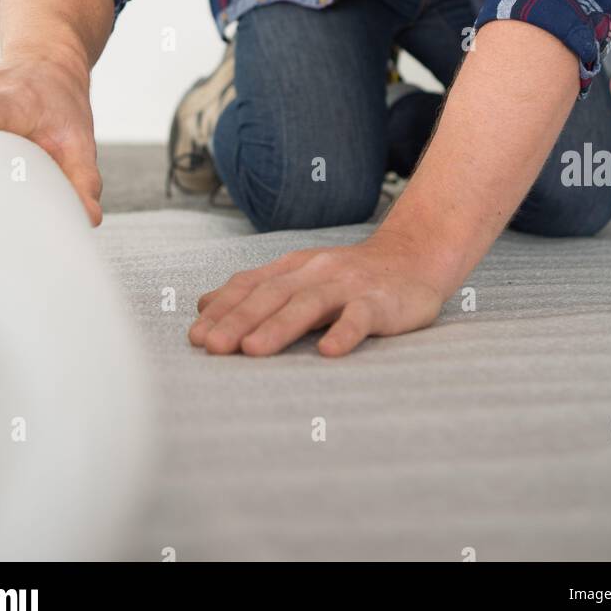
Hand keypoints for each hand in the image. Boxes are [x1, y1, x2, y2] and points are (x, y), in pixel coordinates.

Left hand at [188, 234, 446, 356]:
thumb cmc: (349, 277)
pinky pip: (360, 317)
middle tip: (212, 347)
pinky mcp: (380, 303)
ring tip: (253, 350)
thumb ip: (255, 290)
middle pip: (272, 295)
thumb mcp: (299, 277)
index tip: (195, 336)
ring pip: (309, 304)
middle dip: (239, 321)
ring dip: (279, 327)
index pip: (250, 285)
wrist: (414, 258)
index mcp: (293, 268)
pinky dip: (344, 333)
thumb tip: (202, 305)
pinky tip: (328, 352)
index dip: (222, 309)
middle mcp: (316, 273)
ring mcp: (348, 286)